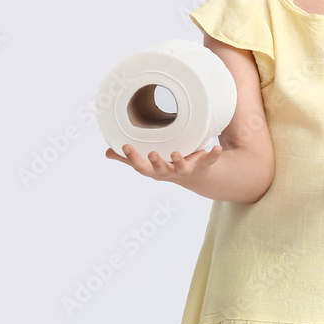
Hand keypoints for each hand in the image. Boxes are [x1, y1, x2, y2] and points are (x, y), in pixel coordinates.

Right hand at [105, 143, 222, 181]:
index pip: (141, 166)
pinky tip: (216, 147)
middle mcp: (171, 172)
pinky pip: (209, 160)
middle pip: (161, 170)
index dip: (132, 158)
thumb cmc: (169, 167)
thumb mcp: (148, 163)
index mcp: (156, 171)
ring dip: (180, 161)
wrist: (199, 178)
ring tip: (178, 154)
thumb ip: (128, 158)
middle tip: (152, 154)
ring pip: (183, 168)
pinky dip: (213, 155)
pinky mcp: (204, 165)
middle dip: (156, 163)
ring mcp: (188, 169)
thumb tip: (107, 151)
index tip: (125, 146)